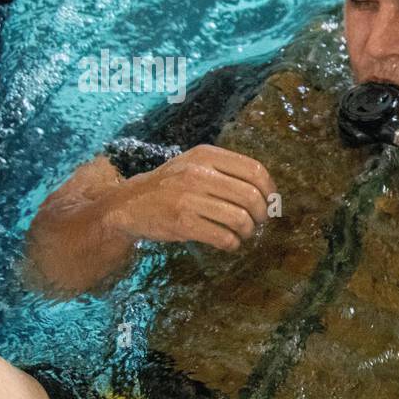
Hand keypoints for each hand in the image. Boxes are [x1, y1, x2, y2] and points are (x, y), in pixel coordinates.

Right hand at [110, 144, 277, 251]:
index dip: (270, 190)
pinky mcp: (182, 222)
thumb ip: (227, 172)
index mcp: (206, 155)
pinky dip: (232, 243)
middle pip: (251, 196)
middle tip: (258, 222)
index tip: (270, 202)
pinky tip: (229, 242)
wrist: (127, 204)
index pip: (255, 170)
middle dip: (262, 214)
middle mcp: (198, 173)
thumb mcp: (195, 164)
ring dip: (248, 231)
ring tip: (243, 234)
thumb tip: (268, 193)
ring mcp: (188, 198)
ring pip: (240, 218)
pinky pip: (222, 236)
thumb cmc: (170, 186)